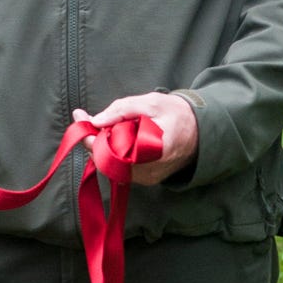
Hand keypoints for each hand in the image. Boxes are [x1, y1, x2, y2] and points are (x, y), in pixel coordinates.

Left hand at [75, 91, 198, 185]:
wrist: (200, 131)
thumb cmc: (177, 114)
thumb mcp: (151, 103)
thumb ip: (122, 110)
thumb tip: (96, 120)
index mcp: (154, 151)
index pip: (114, 151)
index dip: (94, 138)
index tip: (82, 120)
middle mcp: (149, 171)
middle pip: (109, 161)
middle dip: (95, 140)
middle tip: (86, 120)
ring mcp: (147, 178)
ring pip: (113, 166)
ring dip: (103, 146)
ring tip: (102, 126)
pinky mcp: (145, 179)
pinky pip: (121, 168)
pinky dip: (114, 153)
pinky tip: (115, 137)